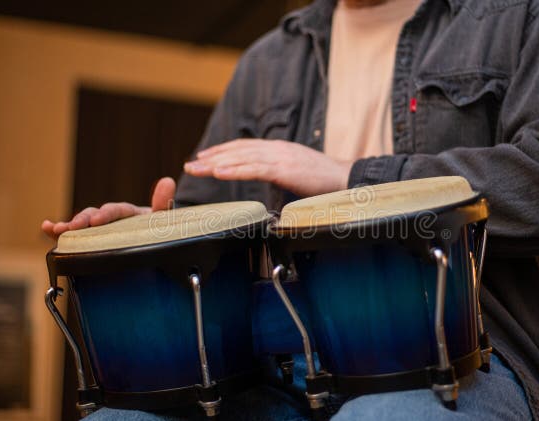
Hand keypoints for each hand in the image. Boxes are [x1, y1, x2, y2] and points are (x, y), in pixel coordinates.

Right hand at [41, 177, 175, 239]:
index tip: (97, 220)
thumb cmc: (160, 231)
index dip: (106, 214)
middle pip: (94, 215)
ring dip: (68, 226)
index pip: (117, 210)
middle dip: (82, 221)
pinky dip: (60, 231)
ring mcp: (100, 229)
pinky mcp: (92, 240)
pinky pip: (76, 236)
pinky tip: (46, 228)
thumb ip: (165, 204)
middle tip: (72, 228)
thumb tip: (168, 181)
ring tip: (55, 230)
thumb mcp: (166, 220)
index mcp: (130, 213)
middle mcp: (112, 218)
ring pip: (82, 225)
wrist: (156, 241)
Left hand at [184, 139, 351, 196]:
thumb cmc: (325, 181)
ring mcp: (280, 157)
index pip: (244, 147)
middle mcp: (276, 149)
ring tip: (197, 168)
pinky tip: (218, 173)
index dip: (222, 152)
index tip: (205, 158)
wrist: (347, 179)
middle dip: (212, 157)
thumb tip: (270, 181)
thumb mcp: (297, 174)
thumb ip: (281, 173)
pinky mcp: (284, 169)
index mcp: (278, 149)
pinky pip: (254, 169)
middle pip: (237, 150)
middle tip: (191, 164)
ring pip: (241, 158)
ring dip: (216, 163)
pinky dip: (233, 170)